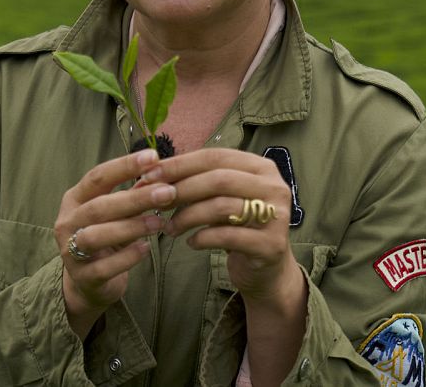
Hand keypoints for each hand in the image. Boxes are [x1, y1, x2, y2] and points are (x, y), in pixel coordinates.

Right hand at [53, 148, 175, 337]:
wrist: (89, 282)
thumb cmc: (107, 237)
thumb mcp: (117, 213)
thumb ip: (133, 194)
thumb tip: (160, 171)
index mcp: (75, 199)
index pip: (97, 177)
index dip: (124, 166)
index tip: (153, 157)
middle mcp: (67, 222)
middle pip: (98, 206)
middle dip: (135, 198)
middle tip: (168, 193)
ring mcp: (70, 251)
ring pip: (95, 235)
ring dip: (130, 227)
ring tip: (159, 222)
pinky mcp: (83, 277)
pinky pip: (104, 267)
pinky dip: (127, 258)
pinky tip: (146, 249)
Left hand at [140, 149, 300, 301]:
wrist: (269, 268)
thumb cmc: (239, 227)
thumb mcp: (224, 198)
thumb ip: (200, 181)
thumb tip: (153, 173)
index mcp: (262, 168)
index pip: (216, 156)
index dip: (180, 164)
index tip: (149, 174)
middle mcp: (274, 187)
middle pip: (219, 179)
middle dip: (181, 188)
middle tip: (155, 200)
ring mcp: (276, 216)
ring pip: (221, 207)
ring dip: (187, 216)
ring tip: (170, 228)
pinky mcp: (270, 244)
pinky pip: (226, 236)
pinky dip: (202, 238)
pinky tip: (191, 242)